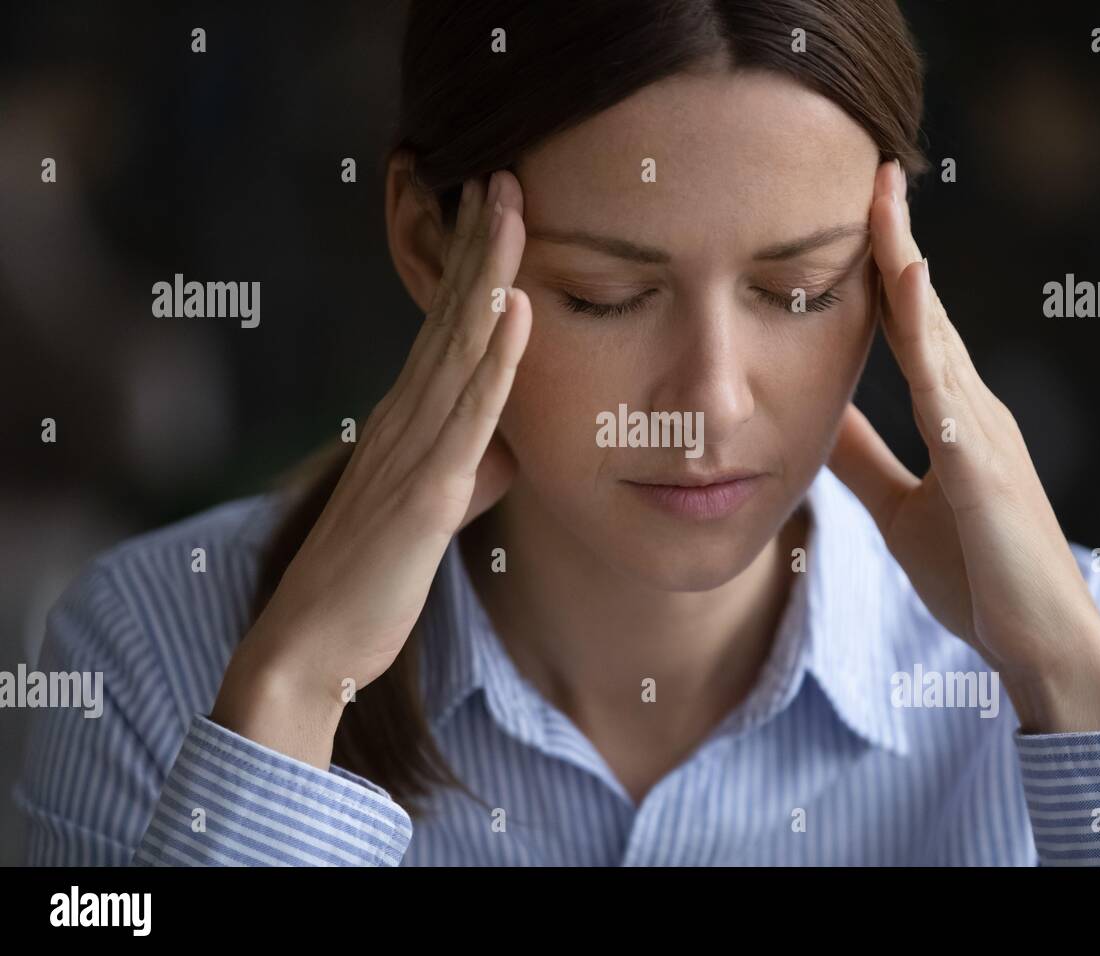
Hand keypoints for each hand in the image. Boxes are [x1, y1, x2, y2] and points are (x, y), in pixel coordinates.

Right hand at [211, 169, 532, 759]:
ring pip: (457, 348)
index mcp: (403, 424)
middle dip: (477, 246)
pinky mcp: (427, 492)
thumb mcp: (431, 514)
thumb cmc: (368, 583)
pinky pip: (468, 416)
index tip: (493, 211)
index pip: (443, 331)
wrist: (311, 647)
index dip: (469, 270)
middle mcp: (402, 422)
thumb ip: (471, 475)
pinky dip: (494, 360)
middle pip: (448, 319)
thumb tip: (508, 449)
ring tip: (509, 207)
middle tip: (502, 176)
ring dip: (487, 275)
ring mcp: (412, 452)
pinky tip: (515, 309)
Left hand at [829, 159, 1099, 732]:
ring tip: (885, 206)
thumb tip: (818, 414)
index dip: (883, 270)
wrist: (1038, 642)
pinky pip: (950, 399)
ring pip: (941, 339)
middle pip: (929, 313)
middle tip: (876, 171)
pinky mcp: (984, 473)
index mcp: (954, 416)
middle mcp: (973, 410)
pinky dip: (928, 345)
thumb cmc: (979, 574)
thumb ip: (864, 459)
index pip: (911, 328)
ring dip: (911, 271)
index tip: (855, 211)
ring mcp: (984, 436)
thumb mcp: (899, 507)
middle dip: (900, 242)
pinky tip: (909, 297)